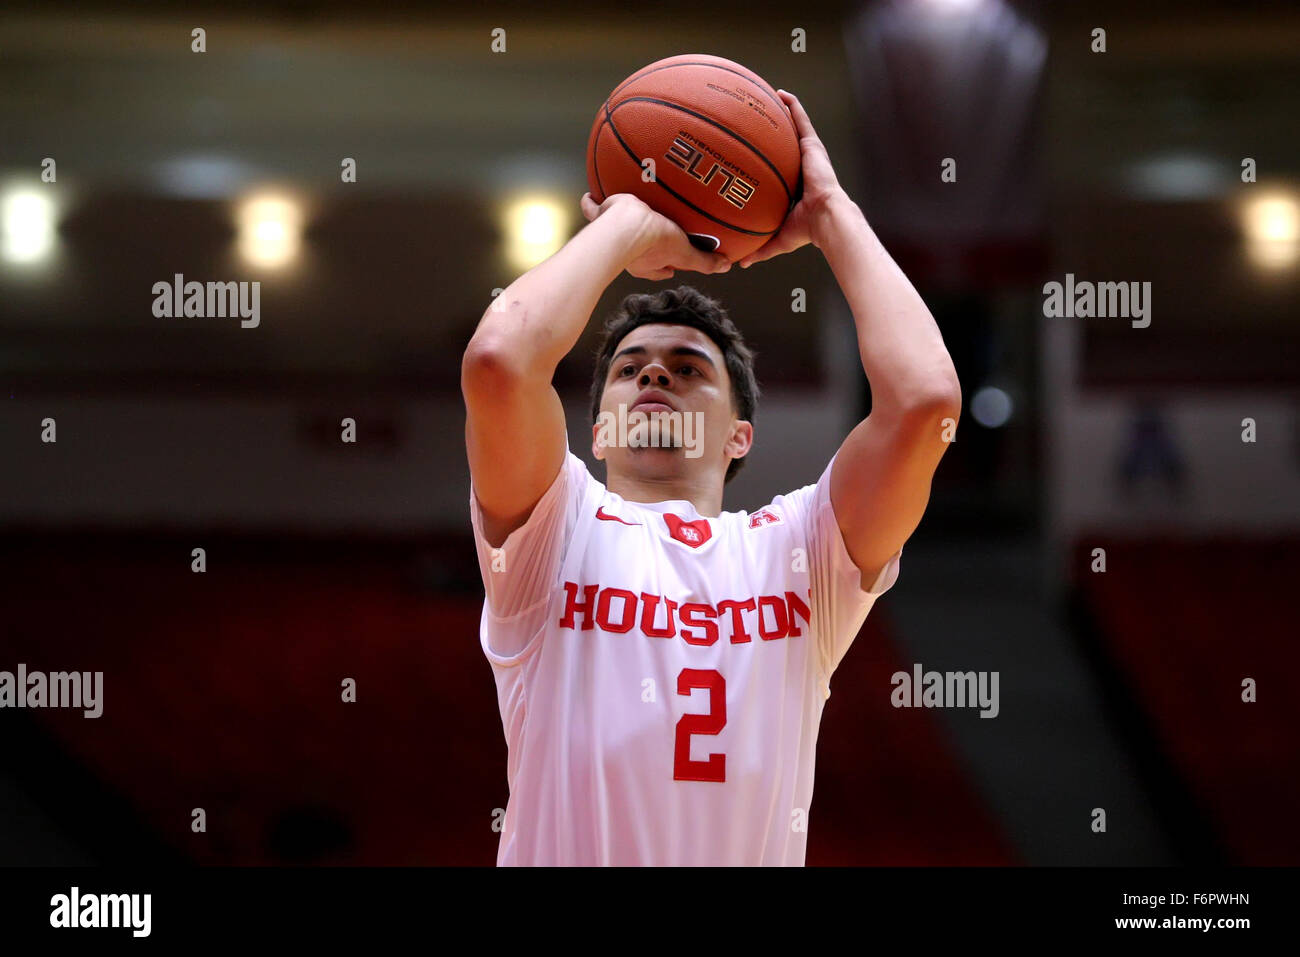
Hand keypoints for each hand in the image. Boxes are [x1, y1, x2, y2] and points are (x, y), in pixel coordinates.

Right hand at [581, 191, 731, 280]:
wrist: (625, 227)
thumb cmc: (653, 241)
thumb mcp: (685, 253)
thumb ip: (704, 261)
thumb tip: (725, 266)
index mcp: (649, 262)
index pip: (660, 269)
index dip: (666, 268)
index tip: (670, 268)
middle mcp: (630, 252)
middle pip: (638, 251)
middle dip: (643, 244)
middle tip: (650, 235)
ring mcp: (614, 234)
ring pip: (616, 230)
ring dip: (618, 224)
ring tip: (620, 211)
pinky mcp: (603, 217)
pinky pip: (595, 210)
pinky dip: (592, 204)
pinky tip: (589, 196)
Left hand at [737, 89, 848, 268]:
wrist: (826, 219)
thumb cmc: (806, 230)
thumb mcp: (778, 238)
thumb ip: (760, 248)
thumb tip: (741, 263)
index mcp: (794, 185)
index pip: (780, 168)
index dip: (770, 157)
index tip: (757, 151)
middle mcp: (801, 166)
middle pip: (785, 143)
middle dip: (774, 130)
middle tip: (757, 118)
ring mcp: (807, 154)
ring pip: (793, 127)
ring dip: (783, 111)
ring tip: (768, 96)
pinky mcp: (812, 145)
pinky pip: (800, 120)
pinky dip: (792, 106)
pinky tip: (781, 93)